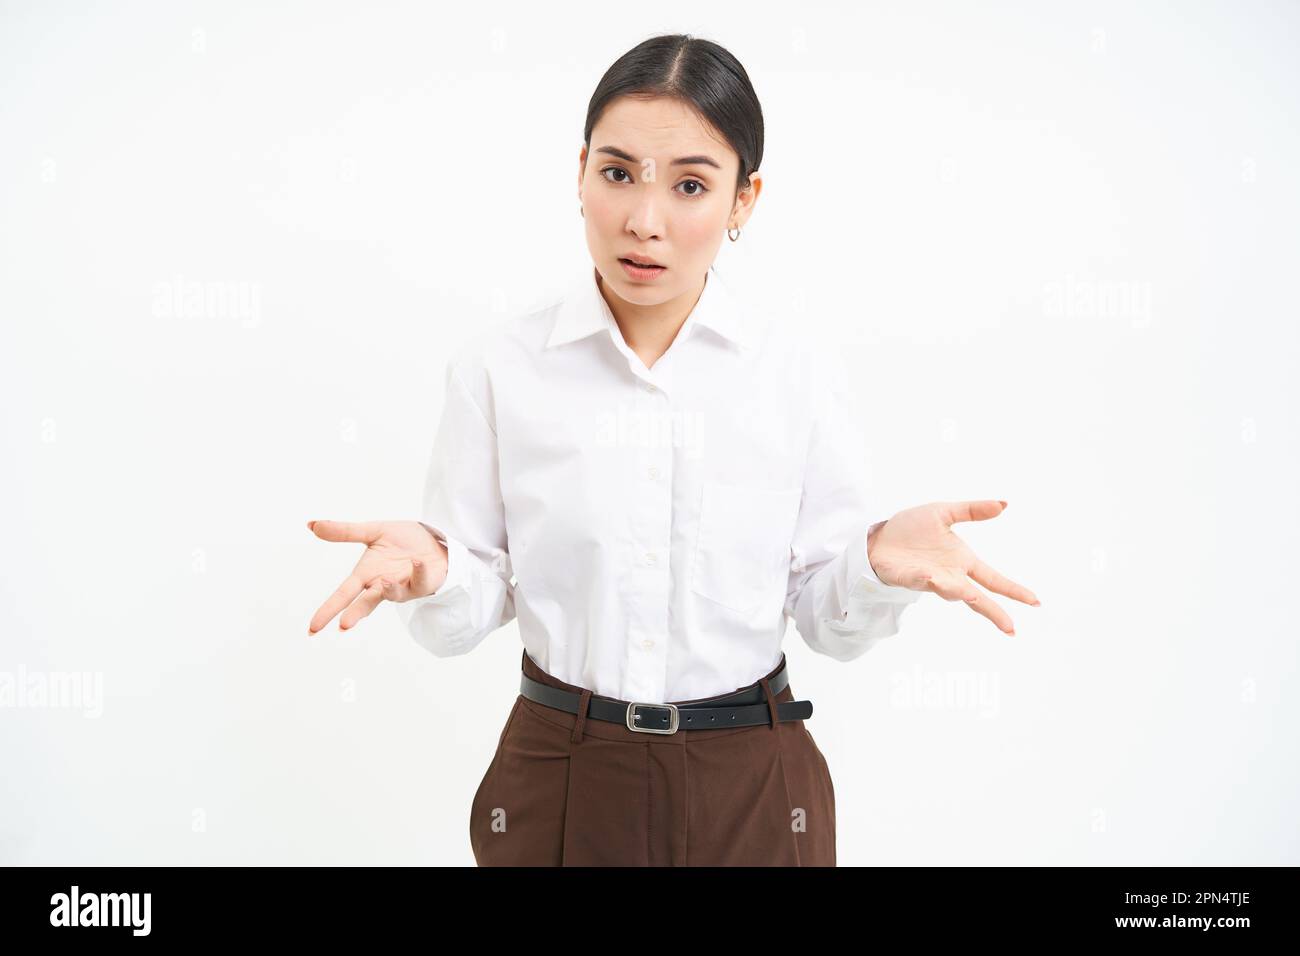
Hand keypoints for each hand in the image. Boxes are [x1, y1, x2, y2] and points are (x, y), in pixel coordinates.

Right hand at [306, 519, 447, 634]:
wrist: (433, 540)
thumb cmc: (402, 541)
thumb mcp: (372, 532)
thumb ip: (344, 531)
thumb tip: (311, 525)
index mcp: (366, 575)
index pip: (342, 595)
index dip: (328, 610)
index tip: (312, 628)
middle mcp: (382, 585)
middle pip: (364, 603)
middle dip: (355, 614)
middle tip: (343, 625)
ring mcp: (403, 587)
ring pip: (394, 595)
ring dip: (390, 590)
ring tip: (384, 582)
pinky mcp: (424, 583)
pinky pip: (421, 579)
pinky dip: (419, 571)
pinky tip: (417, 562)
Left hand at [866, 500, 1039, 634]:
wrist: (878, 536)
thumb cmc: (911, 529)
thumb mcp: (944, 513)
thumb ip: (972, 510)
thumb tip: (1004, 504)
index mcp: (962, 561)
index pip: (993, 579)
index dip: (1012, 590)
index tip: (1034, 601)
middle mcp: (950, 575)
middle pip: (977, 597)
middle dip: (993, 611)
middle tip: (1010, 627)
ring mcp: (930, 579)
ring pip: (950, 590)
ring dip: (960, 592)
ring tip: (973, 597)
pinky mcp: (909, 577)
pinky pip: (920, 581)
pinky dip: (927, 580)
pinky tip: (932, 577)